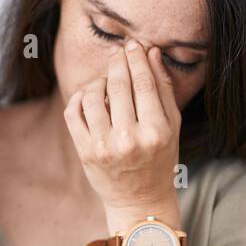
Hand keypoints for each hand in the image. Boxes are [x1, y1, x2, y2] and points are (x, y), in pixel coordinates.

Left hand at [63, 40, 181, 220]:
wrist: (138, 200)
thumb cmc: (159, 159)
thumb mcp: (171, 127)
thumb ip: (163, 89)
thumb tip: (151, 53)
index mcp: (156, 132)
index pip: (143, 84)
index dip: (137, 60)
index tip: (133, 46)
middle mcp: (129, 139)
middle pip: (118, 86)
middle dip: (117, 63)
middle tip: (118, 52)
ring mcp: (104, 147)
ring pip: (93, 96)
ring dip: (98, 82)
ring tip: (105, 81)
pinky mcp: (85, 152)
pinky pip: (74, 113)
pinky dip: (79, 98)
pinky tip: (88, 96)